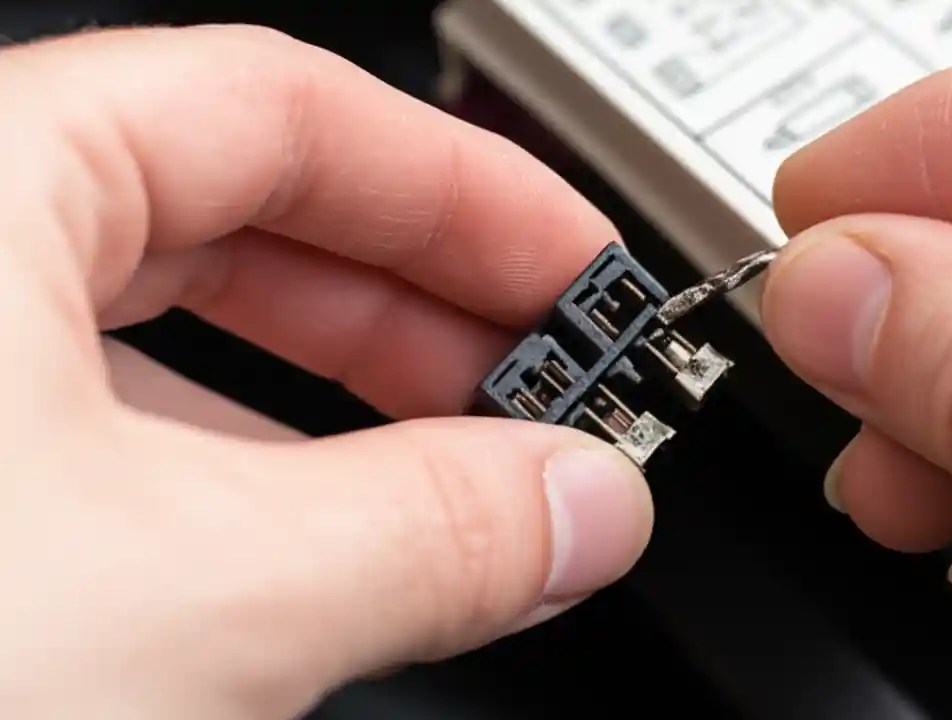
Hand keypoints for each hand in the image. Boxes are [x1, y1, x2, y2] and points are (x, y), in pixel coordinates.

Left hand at [0, 25, 652, 717]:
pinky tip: (314, 555)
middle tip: (542, 388)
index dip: (463, 192)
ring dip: (337, 415)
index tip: (575, 273)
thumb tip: (579, 502)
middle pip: (231, 213)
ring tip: (458, 490)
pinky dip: (234, 487)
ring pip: (166, 339)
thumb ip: (427, 534)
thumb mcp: (196, 598)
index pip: (279, 107)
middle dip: (414, 310)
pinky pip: (102, 439)